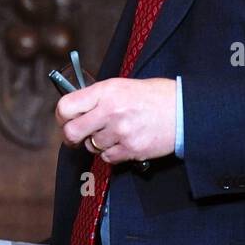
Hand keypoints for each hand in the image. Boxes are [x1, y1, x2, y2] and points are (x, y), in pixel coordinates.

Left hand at [55, 76, 176, 163]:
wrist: (183, 110)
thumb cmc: (154, 96)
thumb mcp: (122, 86)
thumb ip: (98, 97)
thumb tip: (76, 109)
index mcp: (106, 91)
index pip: (66, 106)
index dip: (62, 116)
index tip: (65, 120)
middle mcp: (110, 111)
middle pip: (71, 132)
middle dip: (71, 137)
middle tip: (78, 136)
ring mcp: (120, 131)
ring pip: (91, 146)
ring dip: (98, 143)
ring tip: (114, 132)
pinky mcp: (131, 149)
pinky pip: (107, 158)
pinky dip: (112, 153)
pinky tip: (124, 141)